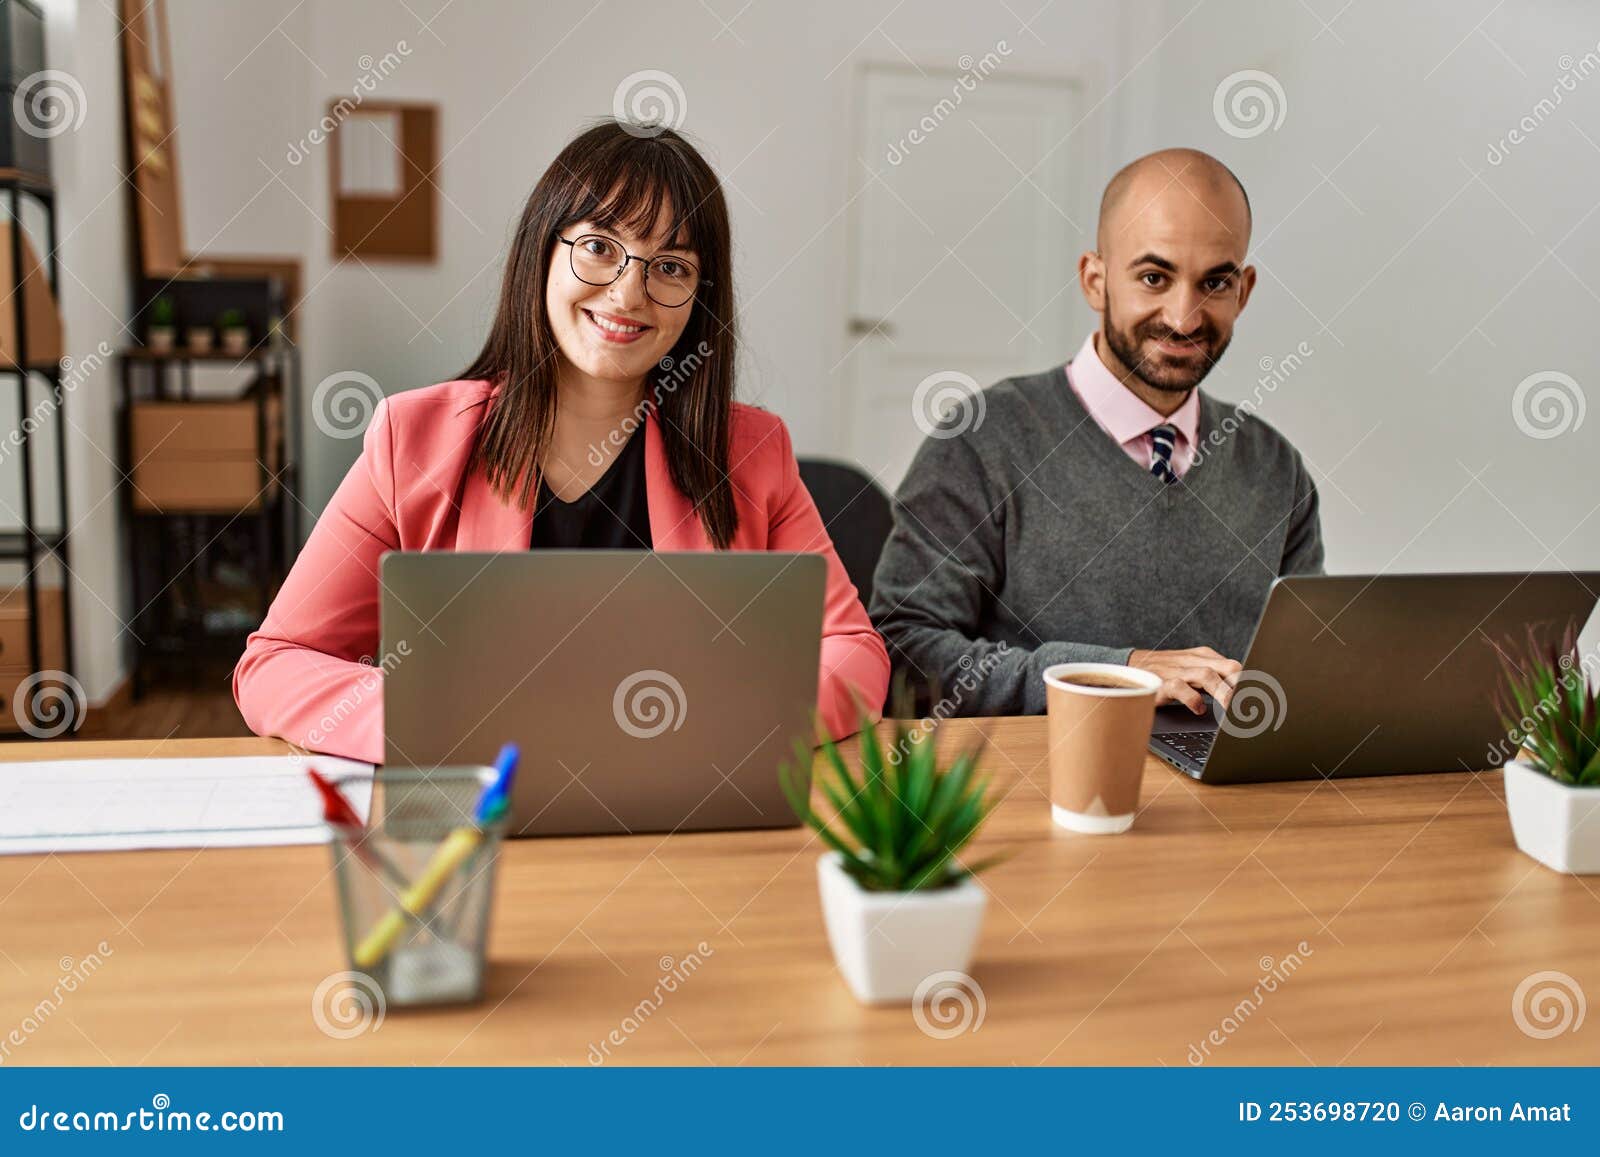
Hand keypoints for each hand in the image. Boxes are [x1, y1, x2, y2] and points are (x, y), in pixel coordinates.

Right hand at [1127, 646, 1242, 714]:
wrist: (1129, 667)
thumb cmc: (1166, 672)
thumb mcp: (1192, 671)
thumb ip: (1214, 678)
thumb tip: (1242, 695)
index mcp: (1203, 657)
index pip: (1235, 666)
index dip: (1250, 683)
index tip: (1261, 700)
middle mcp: (1192, 661)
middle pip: (1227, 668)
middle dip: (1242, 686)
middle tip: (1250, 705)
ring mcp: (1176, 671)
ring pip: (1207, 676)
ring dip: (1222, 692)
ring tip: (1229, 708)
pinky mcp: (1161, 683)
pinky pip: (1179, 687)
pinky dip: (1192, 699)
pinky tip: (1199, 709)